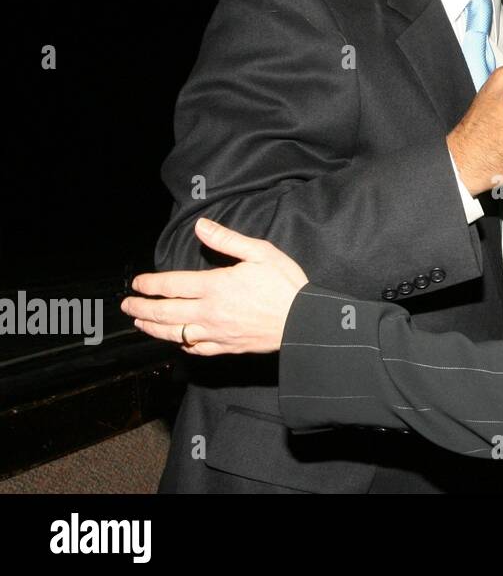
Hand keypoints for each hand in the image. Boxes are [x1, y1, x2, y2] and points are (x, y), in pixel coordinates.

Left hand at [121, 218, 307, 354]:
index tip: (137, 283)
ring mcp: (215, 332)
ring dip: (152, 328)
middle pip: (164, 312)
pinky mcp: (226, 347)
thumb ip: (227, 240)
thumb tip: (201, 227)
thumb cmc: (285, 284)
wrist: (303, 321)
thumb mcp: (261, 252)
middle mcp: (208, 311)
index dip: (149, 284)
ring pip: (174, 333)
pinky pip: (195, 349)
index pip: (171, 285)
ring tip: (140, 324)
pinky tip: (176, 341)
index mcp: (215, 286)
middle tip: (127, 306)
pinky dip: (180, 345)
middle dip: (141, 309)